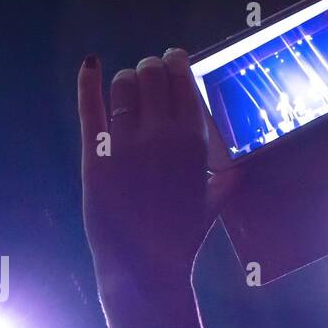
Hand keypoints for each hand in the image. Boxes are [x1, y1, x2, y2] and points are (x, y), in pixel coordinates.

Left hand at [77, 50, 236, 327]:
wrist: (145, 267)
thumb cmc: (181, 238)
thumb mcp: (213, 205)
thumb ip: (227, 180)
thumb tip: (239, 167)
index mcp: (194, 140)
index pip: (183, 80)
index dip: (175, 64)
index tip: (171, 60)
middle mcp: (162, 135)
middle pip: (150, 76)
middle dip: (148, 70)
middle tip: (146, 75)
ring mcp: (126, 145)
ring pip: (122, 87)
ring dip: (124, 80)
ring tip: (125, 85)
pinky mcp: (95, 158)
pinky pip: (90, 110)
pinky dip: (88, 82)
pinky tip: (90, 64)